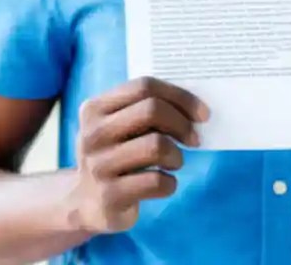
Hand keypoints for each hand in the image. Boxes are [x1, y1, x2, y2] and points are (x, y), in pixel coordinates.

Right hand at [69, 77, 209, 233]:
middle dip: (182, 124)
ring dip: (176, 156)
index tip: (202, 113)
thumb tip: (196, 108)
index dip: (180, 96)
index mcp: (94, 109)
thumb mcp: (120, 128)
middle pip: (151, 110)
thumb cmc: (116, 156)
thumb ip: (146, 110)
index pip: (144, 86)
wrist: (87, 203)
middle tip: (194, 139)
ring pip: (156, 146)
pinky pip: (156, 182)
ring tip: (173, 163)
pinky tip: (164, 184)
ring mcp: (98, 166)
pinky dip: (170, 183)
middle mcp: (92, 135)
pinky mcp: (109, 197)